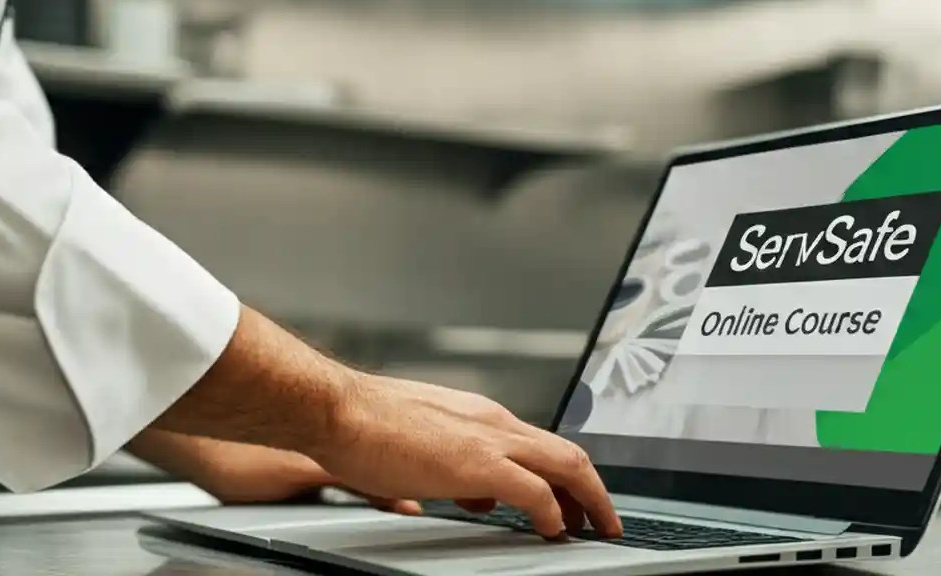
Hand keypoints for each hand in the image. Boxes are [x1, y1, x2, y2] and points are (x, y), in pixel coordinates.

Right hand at [152, 306, 621, 539]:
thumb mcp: (420, 449)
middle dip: (592, 489)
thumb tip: (469, 499)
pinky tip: (555, 531)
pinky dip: (555, 512)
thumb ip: (452, 473)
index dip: (565, 474)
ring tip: (596, 528)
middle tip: (602, 518)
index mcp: (481, 416)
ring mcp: (491, 440)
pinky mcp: (480, 464)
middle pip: (568, 452)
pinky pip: (537, 491)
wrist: (339, 410)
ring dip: (589, 500)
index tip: (573, 499)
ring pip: (567, 465)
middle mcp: (495, 422)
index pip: (541, 443)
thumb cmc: (365, 425)